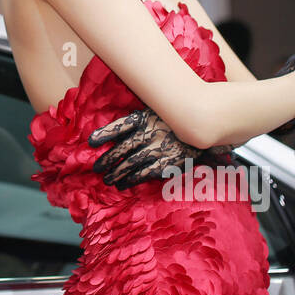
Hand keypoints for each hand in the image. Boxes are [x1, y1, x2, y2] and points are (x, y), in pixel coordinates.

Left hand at [87, 106, 212, 189]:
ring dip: (117, 172)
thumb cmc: (176, 119)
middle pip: (123, 148)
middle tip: (96, 168)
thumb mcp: (156, 111)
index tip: (90, 142)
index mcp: (145, 118)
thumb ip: (139, 120)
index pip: (120, 126)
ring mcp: (158, 149)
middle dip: (107, 159)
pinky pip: (146, 172)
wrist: (204, 126)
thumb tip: (117, 131)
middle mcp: (149, 134)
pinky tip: (124, 183)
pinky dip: (133, 179)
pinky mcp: (167, 162)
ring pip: (131, 163)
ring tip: (108, 179)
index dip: (104, 134)